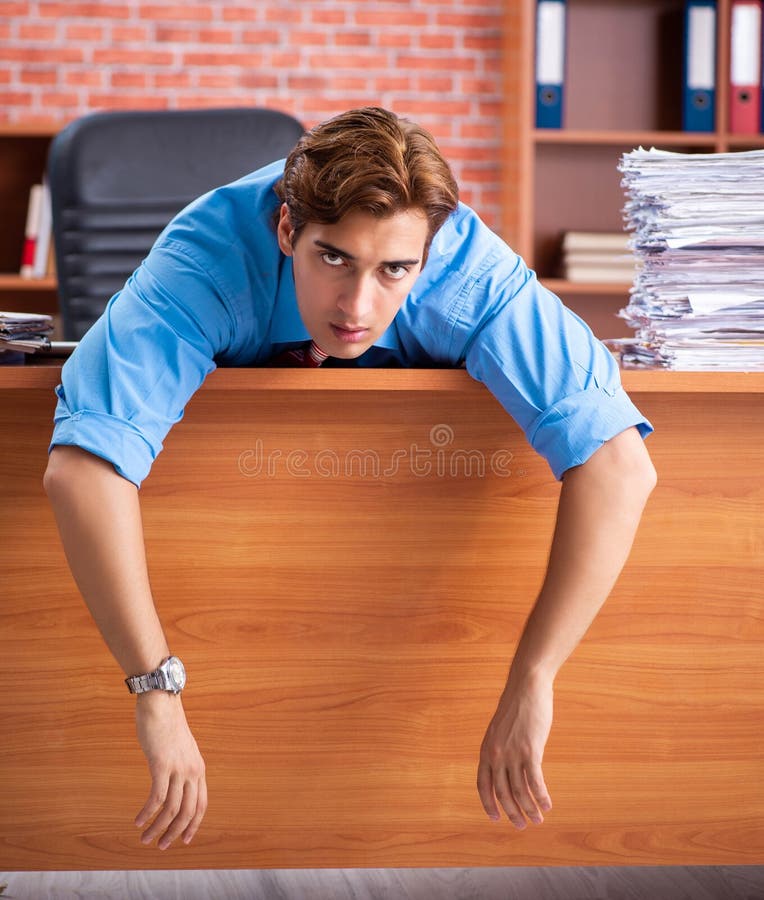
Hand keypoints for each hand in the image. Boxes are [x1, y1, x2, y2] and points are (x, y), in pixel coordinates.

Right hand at [134, 691, 206, 849]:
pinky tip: (138, 821)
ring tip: (144, 838)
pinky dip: (147, 813)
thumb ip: (179, 765)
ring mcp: (178, 767)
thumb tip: (173, 781)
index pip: (201, 804)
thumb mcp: (179, 748)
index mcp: (198, 767)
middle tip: (160, 846)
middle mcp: (192, 770)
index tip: (184, 840)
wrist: (160, 701)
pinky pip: (156, 797)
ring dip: (157, 828)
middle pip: (188, 812)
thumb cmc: (166, 723)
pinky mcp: (161, 764)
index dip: (193, 825)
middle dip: (174, 833)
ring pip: (171, 809)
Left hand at [477, 671, 553, 828]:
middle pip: (502, 792)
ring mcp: (513, 753)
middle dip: (512, 812)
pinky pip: (535, 782)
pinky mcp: (530, 750)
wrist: (526, 686)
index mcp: (486, 750)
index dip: (488, 804)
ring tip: (537, 819)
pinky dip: (541, 796)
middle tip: (521, 825)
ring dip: (529, 809)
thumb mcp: (500, 730)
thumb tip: (507, 769)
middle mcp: (496, 754)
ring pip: (520, 791)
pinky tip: (547, 805)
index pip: (483, 785)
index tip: (495, 818)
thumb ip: (501, 749)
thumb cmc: (516, 707)